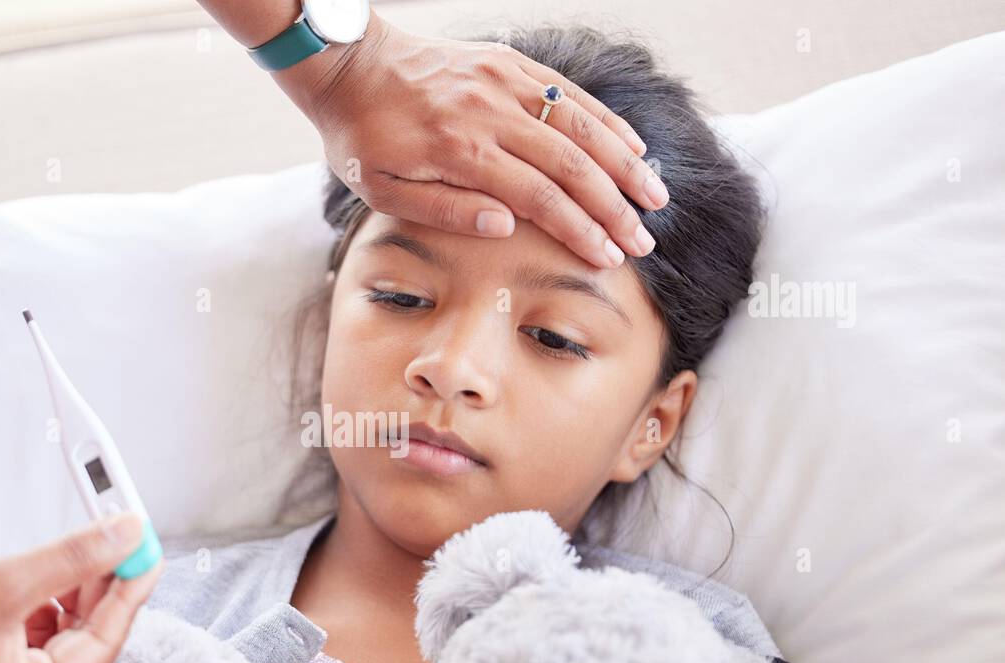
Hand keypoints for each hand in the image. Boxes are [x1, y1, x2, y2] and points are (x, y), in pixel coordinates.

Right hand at [0, 512, 163, 662]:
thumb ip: (75, 558)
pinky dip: (41, 607)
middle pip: (80, 644)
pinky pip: (27, 642)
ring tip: (79, 554)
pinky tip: (44, 576)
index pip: (100, 646)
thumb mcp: (8, 579)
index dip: (128, 594)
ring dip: (69, 596)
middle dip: (100, 591)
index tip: (148, 556)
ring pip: (55, 640)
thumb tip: (128, 536)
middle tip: (122, 545)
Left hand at [278, 10, 667, 268]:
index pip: (540, 199)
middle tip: (643, 242)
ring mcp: (504, 83)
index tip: (610, 257)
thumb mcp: (384, 190)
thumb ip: (446, 211)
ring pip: (581, 125)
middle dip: (614, 208)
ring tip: (655, 199)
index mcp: (462, 153)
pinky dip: (605, 120)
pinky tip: (632, 147)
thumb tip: (506, 229)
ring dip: (624, 164)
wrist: (349, 65)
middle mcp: (492, 114)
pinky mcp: (508, 63)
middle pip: (572, 165)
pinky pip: (568, 92)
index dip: (581, 230)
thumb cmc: (362, 138)